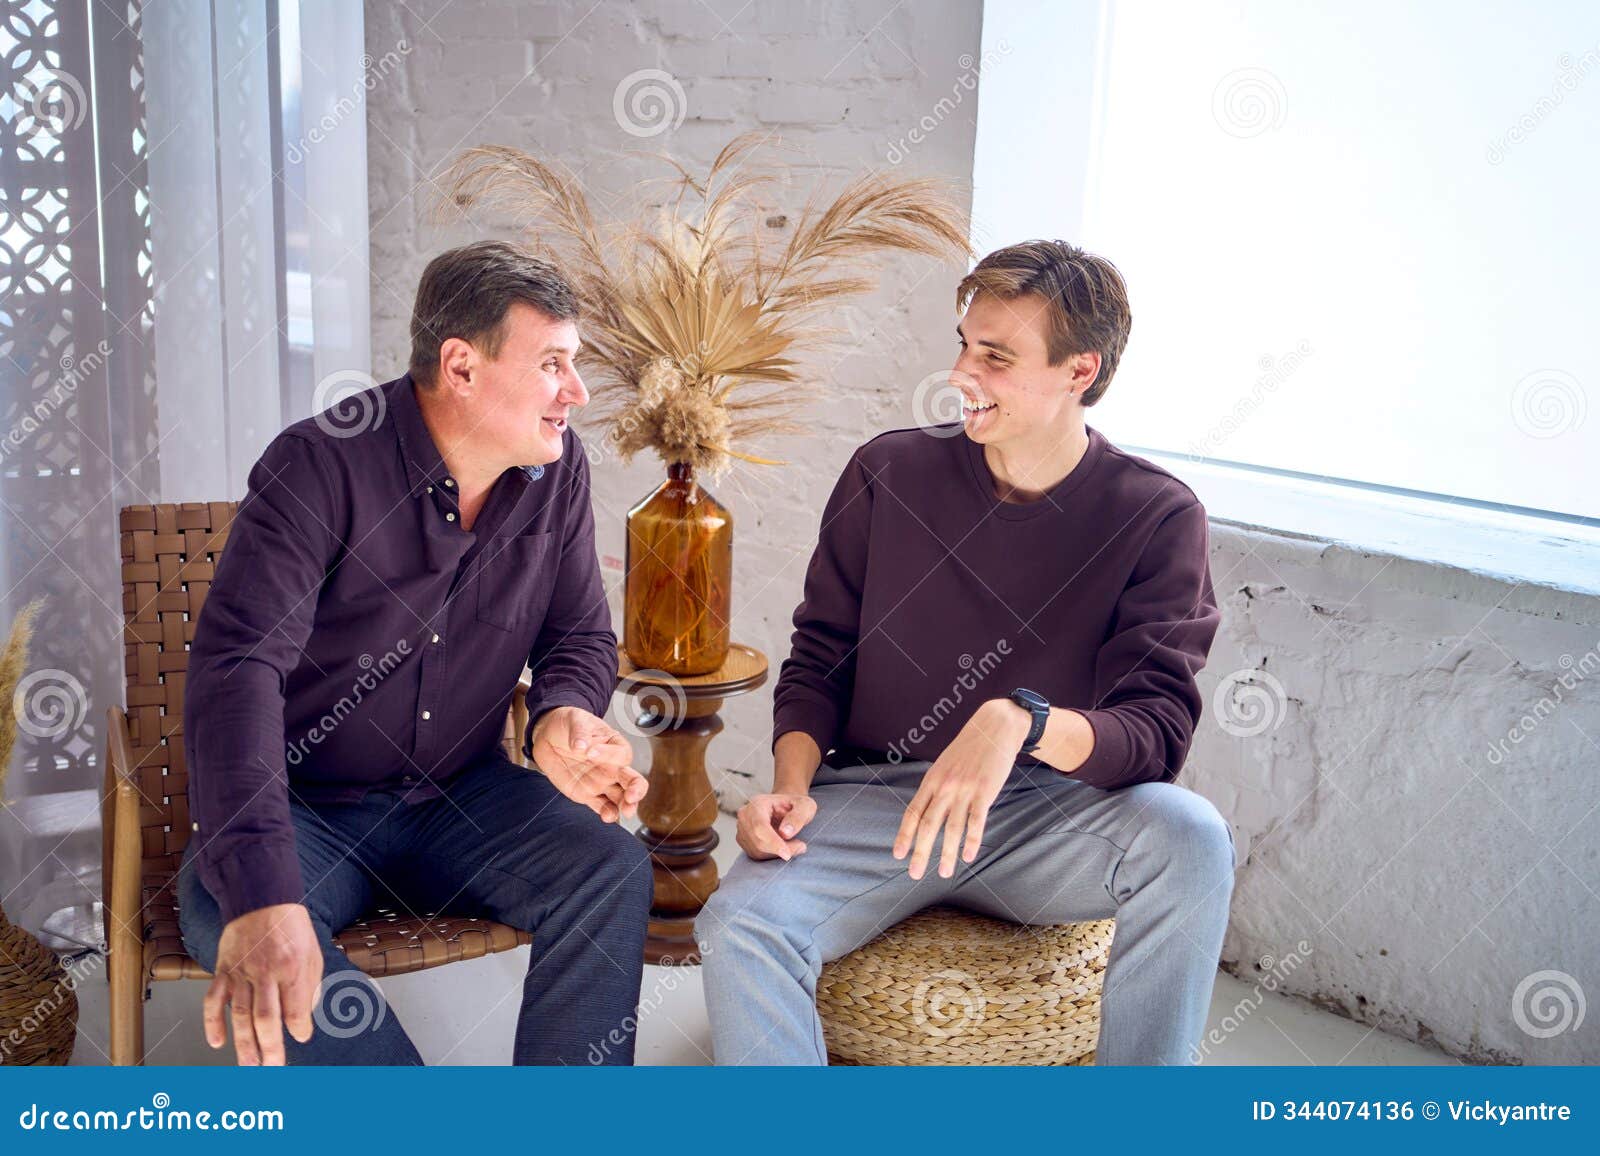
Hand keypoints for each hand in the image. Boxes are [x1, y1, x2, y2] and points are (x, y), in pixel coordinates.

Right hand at [203, 903, 321, 1064]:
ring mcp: (241, 972)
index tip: (300, 1038)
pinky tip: (217, 1042)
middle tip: (271, 1069)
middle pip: (266, 1018)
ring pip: (239, 1015)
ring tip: (249, 1066)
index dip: (299, 1028)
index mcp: (292, 967)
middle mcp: (265, 972)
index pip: (295, 1008)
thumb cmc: (291, 927)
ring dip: (243, 1044)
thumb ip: (310, 986)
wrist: (262, 898)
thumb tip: (303, 1019)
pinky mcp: (223, 970)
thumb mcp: (313, 952)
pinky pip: (214, 1001)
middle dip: (270, 1048)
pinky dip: (212, 1023)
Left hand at [531, 705, 647, 821]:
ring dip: (625, 805)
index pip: (620, 753)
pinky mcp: (587, 795)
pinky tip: (608, 816)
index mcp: (614, 745)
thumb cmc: (569, 724)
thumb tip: (581, 746)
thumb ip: (580, 732)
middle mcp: (611, 766)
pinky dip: (607, 813)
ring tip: (625, 811)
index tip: (590, 752)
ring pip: (620, 797)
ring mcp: (601, 782)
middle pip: (631, 779)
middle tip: (632, 795)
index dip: (608, 755)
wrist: (549, 736)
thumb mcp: (575, 720)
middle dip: (636, 789)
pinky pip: (601, 806)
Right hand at [735, 793, 816, 860]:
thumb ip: (798, 817)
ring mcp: (742, 829)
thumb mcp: (805, 806)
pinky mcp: (745, 842)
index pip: (759, 826)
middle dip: (779, 849)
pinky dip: (772, 855)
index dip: (772, 842)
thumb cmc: (794, 805)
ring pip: (757, 851)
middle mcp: (745, 816)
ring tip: (795, 845)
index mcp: (758, 803)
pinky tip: (784, 847)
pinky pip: (756, 855)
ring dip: (777, 853)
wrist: (785, 808)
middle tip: (800, 847)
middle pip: (757, 841)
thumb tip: (785, 833)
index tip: (787, 854)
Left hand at [893, 699, 1031, 879]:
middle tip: (914, 874)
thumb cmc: (969, 749)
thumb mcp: (945, 765)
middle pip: (928, 824)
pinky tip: (968, 856)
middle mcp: (944, 786)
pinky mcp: (985, 791)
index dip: (904, 835)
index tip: (898, 855)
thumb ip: (937, 787)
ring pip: (952, 827)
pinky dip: (971, 840)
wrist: (994, 727)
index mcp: (932, 780)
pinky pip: (976, 820)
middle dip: (920, 852)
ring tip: (944, 873)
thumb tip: (927, 810)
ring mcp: (964, 789)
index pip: (913, 812)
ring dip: (947, 853)